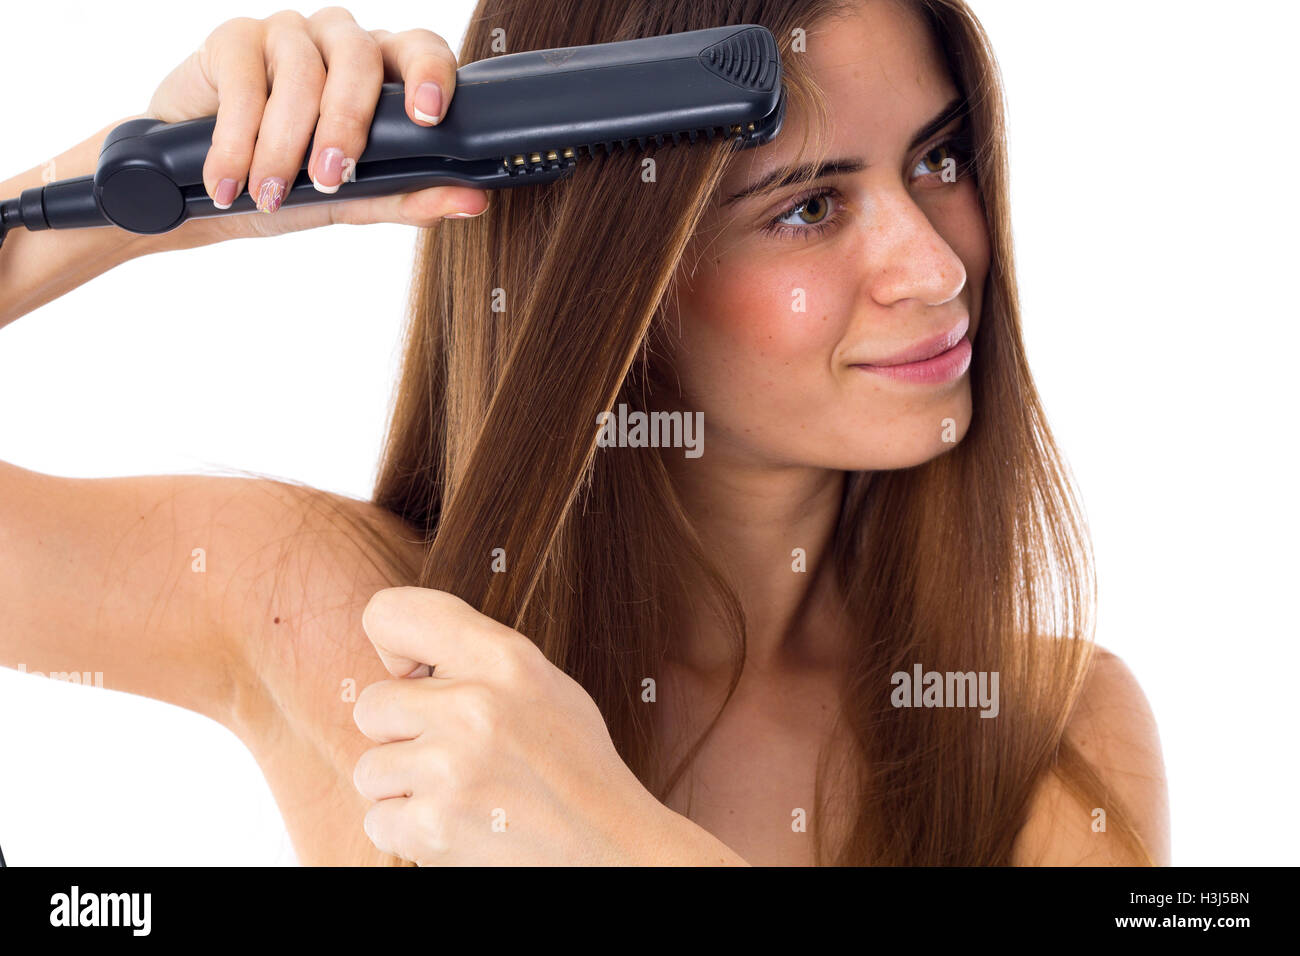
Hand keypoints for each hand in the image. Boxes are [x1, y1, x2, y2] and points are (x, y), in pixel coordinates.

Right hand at [145, 7, 488, 245]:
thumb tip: (473, 202)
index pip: (421, 50)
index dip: (430, 74)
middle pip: (360, 60)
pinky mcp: (233, 38)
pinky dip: (236, 141)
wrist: (202, 187)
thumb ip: (411, 198)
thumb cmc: (290, 182)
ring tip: (270, 195)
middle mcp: (340, 42)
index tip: (429, 115)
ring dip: (284, 146)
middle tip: (332, 179)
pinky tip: (228, 182)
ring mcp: (288, 34)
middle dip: (347, 124)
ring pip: (300, 75)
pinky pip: (244, 82)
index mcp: (382, 72)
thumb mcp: (354, 199)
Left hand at [351, 587, 682, 865]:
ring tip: (461, 792)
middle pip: (372, 705)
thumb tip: (395, 654)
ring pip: (369, 770)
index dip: (390, 646)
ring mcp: (451, 770)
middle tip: (453, 752)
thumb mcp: (541, 683)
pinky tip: (458, 824)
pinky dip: (409, 831)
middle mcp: (474, 706)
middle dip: (400, 733)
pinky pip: (378, 821)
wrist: (608, 847)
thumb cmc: (571, 763)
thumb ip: (475, 657)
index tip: (415, 677)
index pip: (390, 614)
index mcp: (504, 658)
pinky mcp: (434, 828)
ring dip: (404, 788)